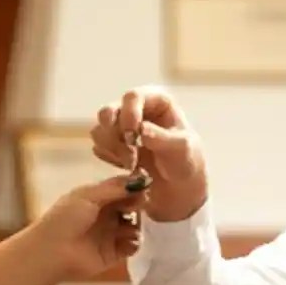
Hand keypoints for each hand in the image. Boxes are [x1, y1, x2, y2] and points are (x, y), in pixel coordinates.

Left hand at [30, 174, 146, 278]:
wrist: (52, 252)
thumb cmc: (65, 219)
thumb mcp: (89, 195)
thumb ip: (115, 187)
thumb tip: (142, 179)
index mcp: (96, 198)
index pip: (121, 189)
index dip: (133, 187)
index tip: (144, 186)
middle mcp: (104, 215)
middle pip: (130, 206)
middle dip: (138, 204)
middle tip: (140, 205)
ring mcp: (110, 235)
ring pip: (134, 226)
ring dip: (138, 223)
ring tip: (132, 224)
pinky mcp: (113, 254)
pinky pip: (132, 246)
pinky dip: (135, 242)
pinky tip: (130, 239)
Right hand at [90, 86, 207, 221]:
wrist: (179, 187)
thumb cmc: (186, 162)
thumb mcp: (182, 150)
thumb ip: (162, 138)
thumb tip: (142, 128)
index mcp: (156, 101)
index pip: (133, 96)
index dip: (129, 113)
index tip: (133, 136)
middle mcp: (136, 109)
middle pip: (109, 111)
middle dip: (114, 134)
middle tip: (129, 150)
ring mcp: (121, 127)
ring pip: (100, 130)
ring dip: (114, 150)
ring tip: (133, 165)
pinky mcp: (112, 144)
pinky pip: (99, 146)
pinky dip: (110, 158)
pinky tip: (128, 167)